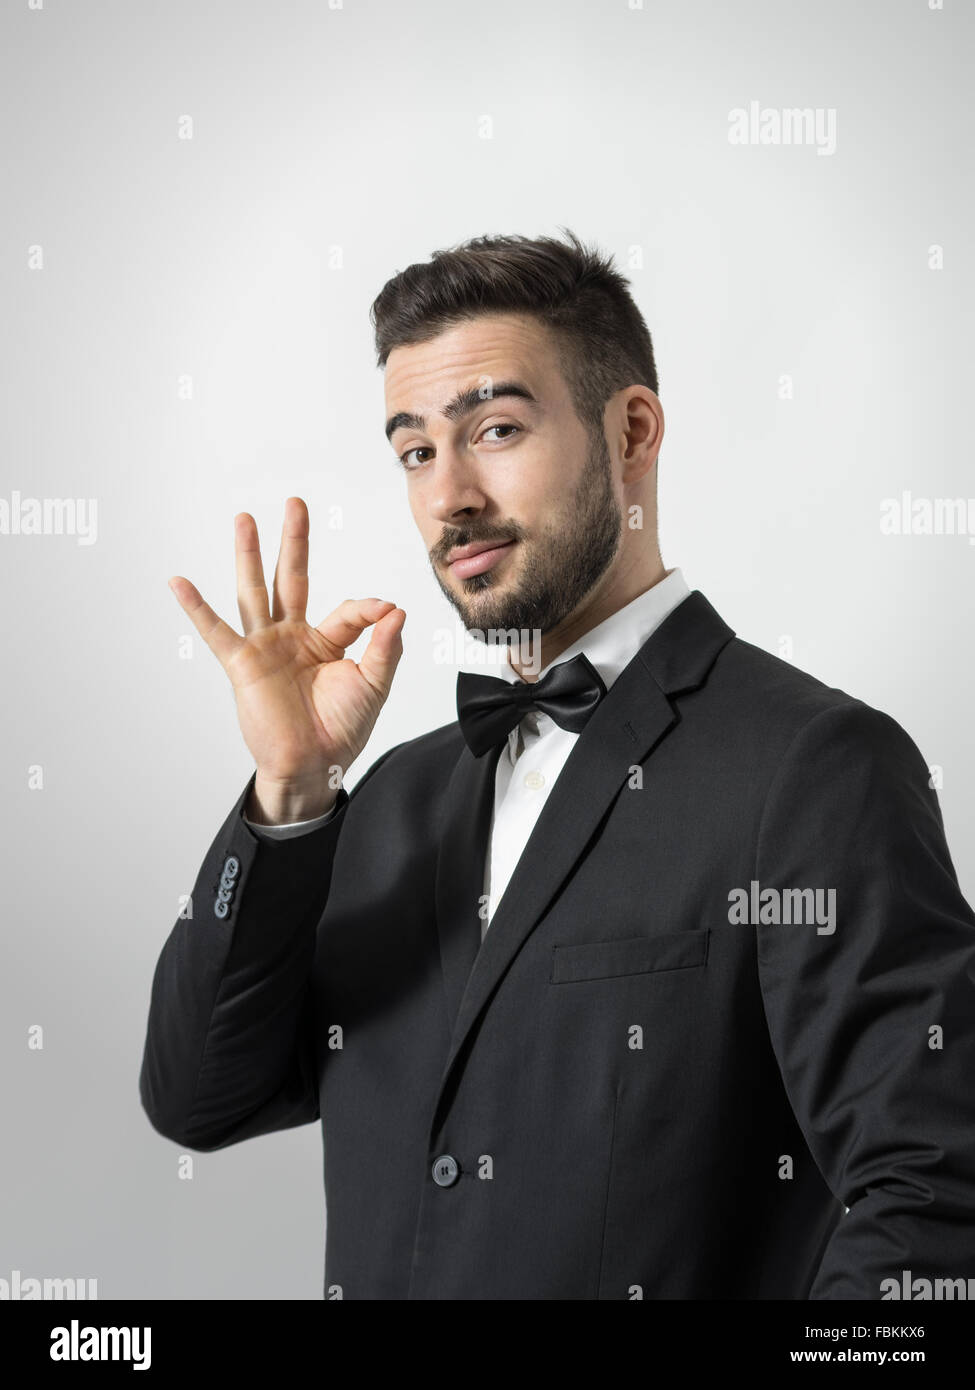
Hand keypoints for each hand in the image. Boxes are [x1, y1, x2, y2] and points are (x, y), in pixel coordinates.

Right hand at [168, 497, 405, 820]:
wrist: (313, 765)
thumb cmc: (341, 729)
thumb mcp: (373, 684)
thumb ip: (384, 646)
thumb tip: (395, 608)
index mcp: (325, 641)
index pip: (349, 610)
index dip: (370, 608)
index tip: (387, 610)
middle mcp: (292, 637)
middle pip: (292, 578)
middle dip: (294, 542)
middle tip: (294, 503)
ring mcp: (266, 647)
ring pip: (256, 592)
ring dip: (249, 556)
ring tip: (244, 519)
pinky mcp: (243, 665)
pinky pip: (217, 631)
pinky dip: (196, 607)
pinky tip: (179, 582)